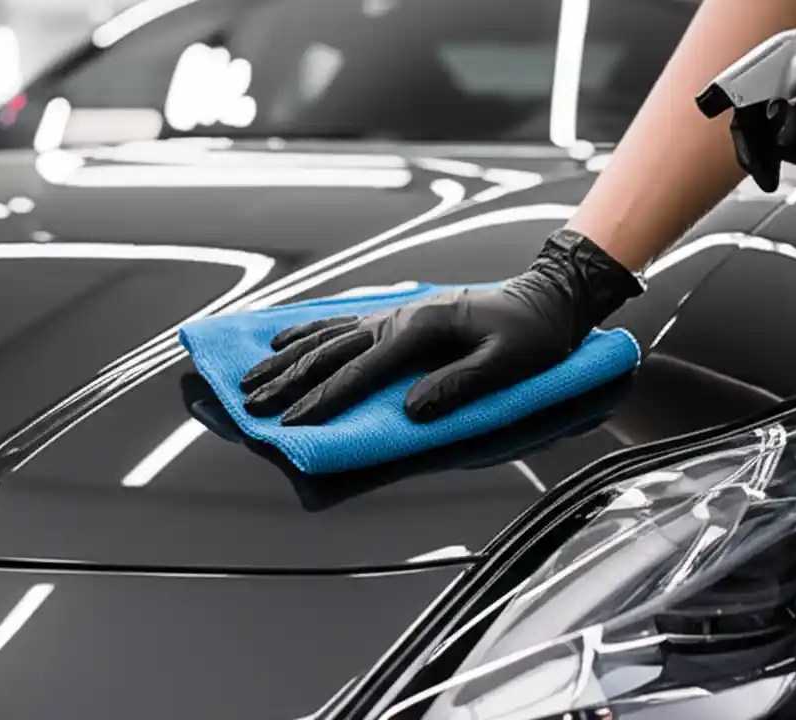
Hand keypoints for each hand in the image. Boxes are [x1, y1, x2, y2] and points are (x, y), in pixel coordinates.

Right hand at [240, 229, 643, 424]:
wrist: (545, 300)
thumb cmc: (533, 336)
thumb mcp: (509, 365)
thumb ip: (460, 386)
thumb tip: (412, 411)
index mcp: (421, 330)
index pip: (361, 371)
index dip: (324, 400)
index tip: (290, 422)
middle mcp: (398, 319)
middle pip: (331, 352)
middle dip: (289, 381)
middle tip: (252, 404)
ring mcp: (394, 316)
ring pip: (328, 336)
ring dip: (287, 359)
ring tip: (250, 376)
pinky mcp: (397, 318)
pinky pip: (341, 324)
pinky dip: (306, 333)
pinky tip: (281, 342)